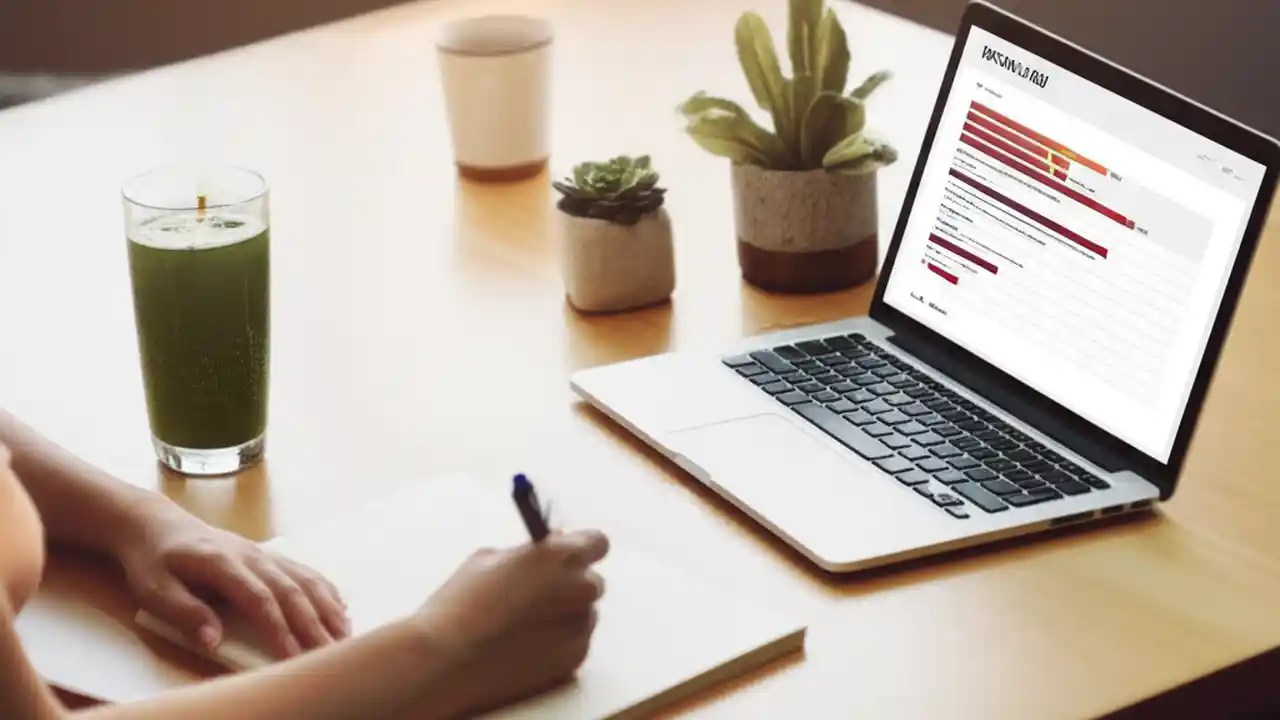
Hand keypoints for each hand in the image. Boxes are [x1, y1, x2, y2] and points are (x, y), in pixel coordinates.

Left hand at [115, 501, 349, 657]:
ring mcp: (263, 554)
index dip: (279, 629)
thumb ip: (184, 612)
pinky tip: (340, 608)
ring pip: (304, 580)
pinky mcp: (268, 556)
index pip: (259, 600)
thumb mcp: (153, 589)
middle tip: (332, 654)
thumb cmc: (152, 560)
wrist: (156, 523)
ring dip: (327, 608)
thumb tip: (214, 640)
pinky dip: (326, 591)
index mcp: (222, 564)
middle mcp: (251, 556)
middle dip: (314, 625)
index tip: (293, 658)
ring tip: (344, 636)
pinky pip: (304, 571)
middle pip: (291, 592)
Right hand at [411, 530, 608, 717]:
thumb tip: (550, 548)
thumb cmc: (460, 605)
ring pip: (583, 612)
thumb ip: (529, 552)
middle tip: (537, 592)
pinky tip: (524, 645)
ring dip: (564, 613)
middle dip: (569, 583)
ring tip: (522, 624)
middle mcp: (579, 588)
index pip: (597, 542)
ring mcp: (580, 626)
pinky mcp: (575, 658)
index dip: (580, 548)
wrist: (446, 661)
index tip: (566, 554)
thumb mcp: (488, 559)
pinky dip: (558, 641)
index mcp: (558, 556)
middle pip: (591, 580)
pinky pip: (575, 641)